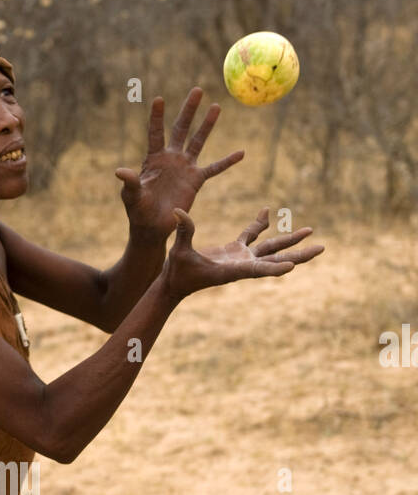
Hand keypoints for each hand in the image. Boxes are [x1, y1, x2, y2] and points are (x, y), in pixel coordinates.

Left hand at [116, 87, 244, 241]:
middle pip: (181, 129)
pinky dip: (227, 161)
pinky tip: (241, 152)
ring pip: (198, 141)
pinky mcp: (196, 181)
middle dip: (189, 110)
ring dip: (207, 125)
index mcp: (154, 159)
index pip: (155, 133)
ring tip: (216, 106)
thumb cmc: (138, 211)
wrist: (153, 227)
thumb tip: (119, 171)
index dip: (157, 117)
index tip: (159, 99)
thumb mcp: (131, 196)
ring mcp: (185, 167)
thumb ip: (129, 182)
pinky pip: (215, 168)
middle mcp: (171, 158)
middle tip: (197, 90)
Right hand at [163, 207, 324, 302]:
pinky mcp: (234, 250)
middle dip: (299, 254)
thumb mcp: (179, 252)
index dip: (274, 268)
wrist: (174, 283)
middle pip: (276, 259)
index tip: (291, 268)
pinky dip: (261, 224)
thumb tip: (178, 211)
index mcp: (232, 270)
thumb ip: (184, 232)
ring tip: (310, 231)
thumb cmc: (177, 273)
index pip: (257, 269)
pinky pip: (252, 235)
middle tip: (321, 248)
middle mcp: (242, 265)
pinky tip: (268, 212)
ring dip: (290, 240)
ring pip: (270, 247)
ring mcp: (240, 257)